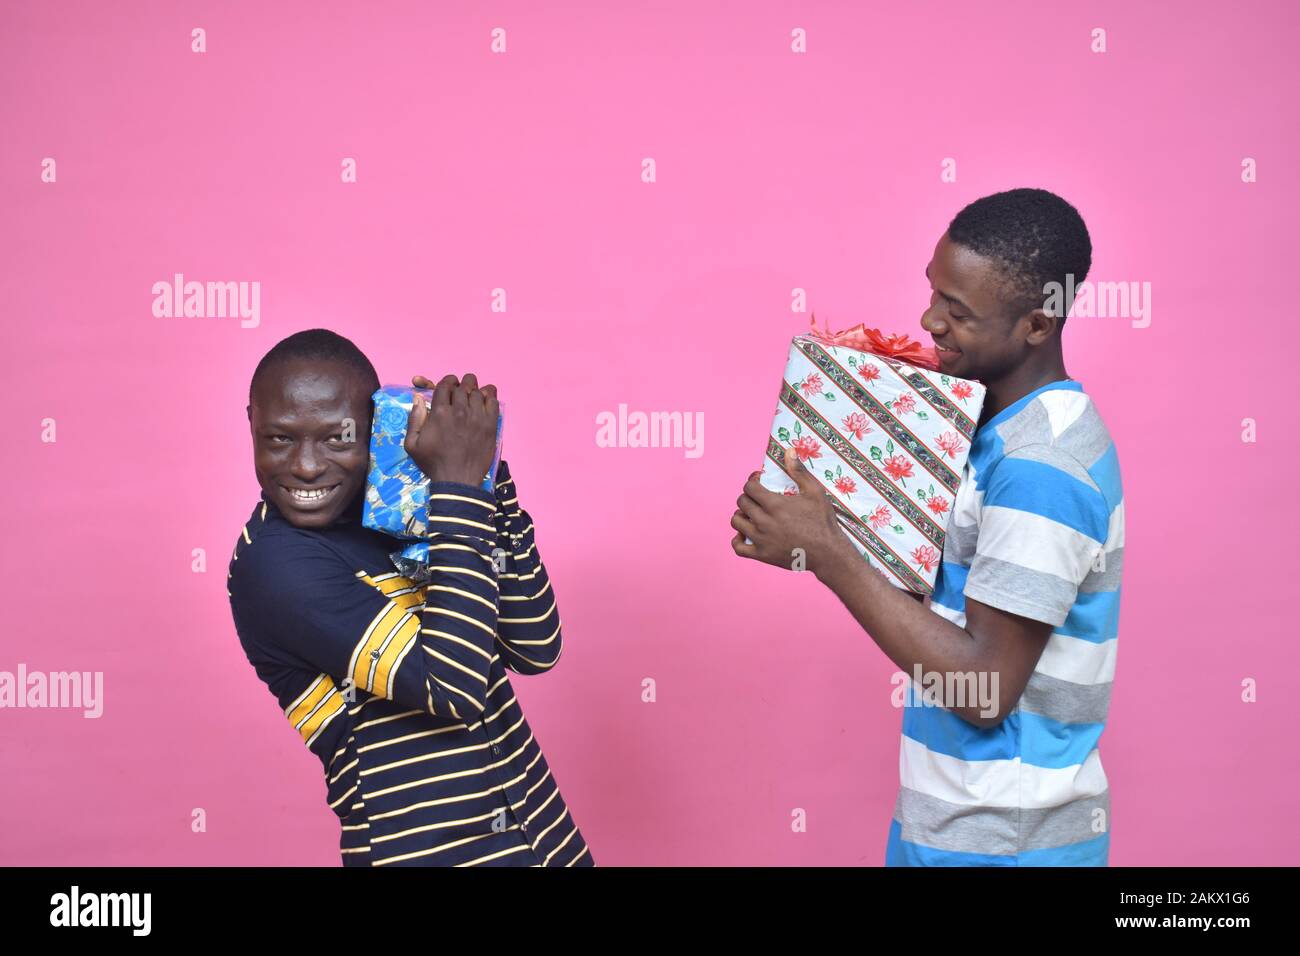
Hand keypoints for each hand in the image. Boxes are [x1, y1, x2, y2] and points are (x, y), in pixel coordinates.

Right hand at [404, 373, 499, 486]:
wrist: (458, 480)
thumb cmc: (433, 463)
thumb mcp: (412, 444)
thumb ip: (414, 419)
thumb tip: (418, 397)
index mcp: (439, 412)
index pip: (445, 384)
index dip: (447, 382)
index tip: (449, 387)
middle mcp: (459, 410)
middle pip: (463, 385)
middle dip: (461, 385)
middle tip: (461, 392)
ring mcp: (477, 416)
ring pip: (478, 391)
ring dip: (474, 391)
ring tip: (472, 398)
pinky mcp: (491, 424)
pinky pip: (493, 401)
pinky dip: (489, 397)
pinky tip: (484, 401)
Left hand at [730, 452, 849, 575]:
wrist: (828, 553)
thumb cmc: (823, 521)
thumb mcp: (815, 492)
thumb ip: (799, 471)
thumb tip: (788, 450)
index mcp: (775, 504)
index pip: (749, 487)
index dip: (752, 482)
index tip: (760, 482)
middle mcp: (764, 522)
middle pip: (741, 503)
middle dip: (748, 496)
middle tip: (758, 498)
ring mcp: (761, 539)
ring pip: (736, 522)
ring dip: (741, 515)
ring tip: (752, 514)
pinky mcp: (762, 555)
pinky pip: (738, 547)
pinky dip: (737, 540)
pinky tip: (746, 534)